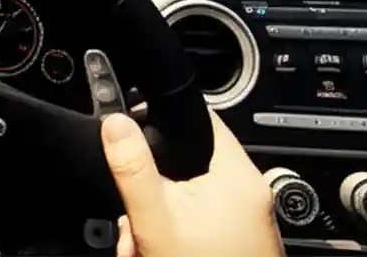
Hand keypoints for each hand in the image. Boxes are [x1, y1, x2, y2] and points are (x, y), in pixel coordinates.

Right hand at [101, 110, 282, 256]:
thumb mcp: (155, 218)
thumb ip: (134, 168)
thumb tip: (116, 123)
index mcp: (237, 176)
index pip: (202, 122)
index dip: (164, 122)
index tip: (137, 132)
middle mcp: (250, 194)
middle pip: (187, 167)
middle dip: (152, 191)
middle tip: (134, 221)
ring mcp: (247, 221)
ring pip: (190, 200)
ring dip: (159, 219)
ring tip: (142, 248)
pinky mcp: (241, 241)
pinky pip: (201, 223)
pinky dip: (177, 235)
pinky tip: (158, 254)